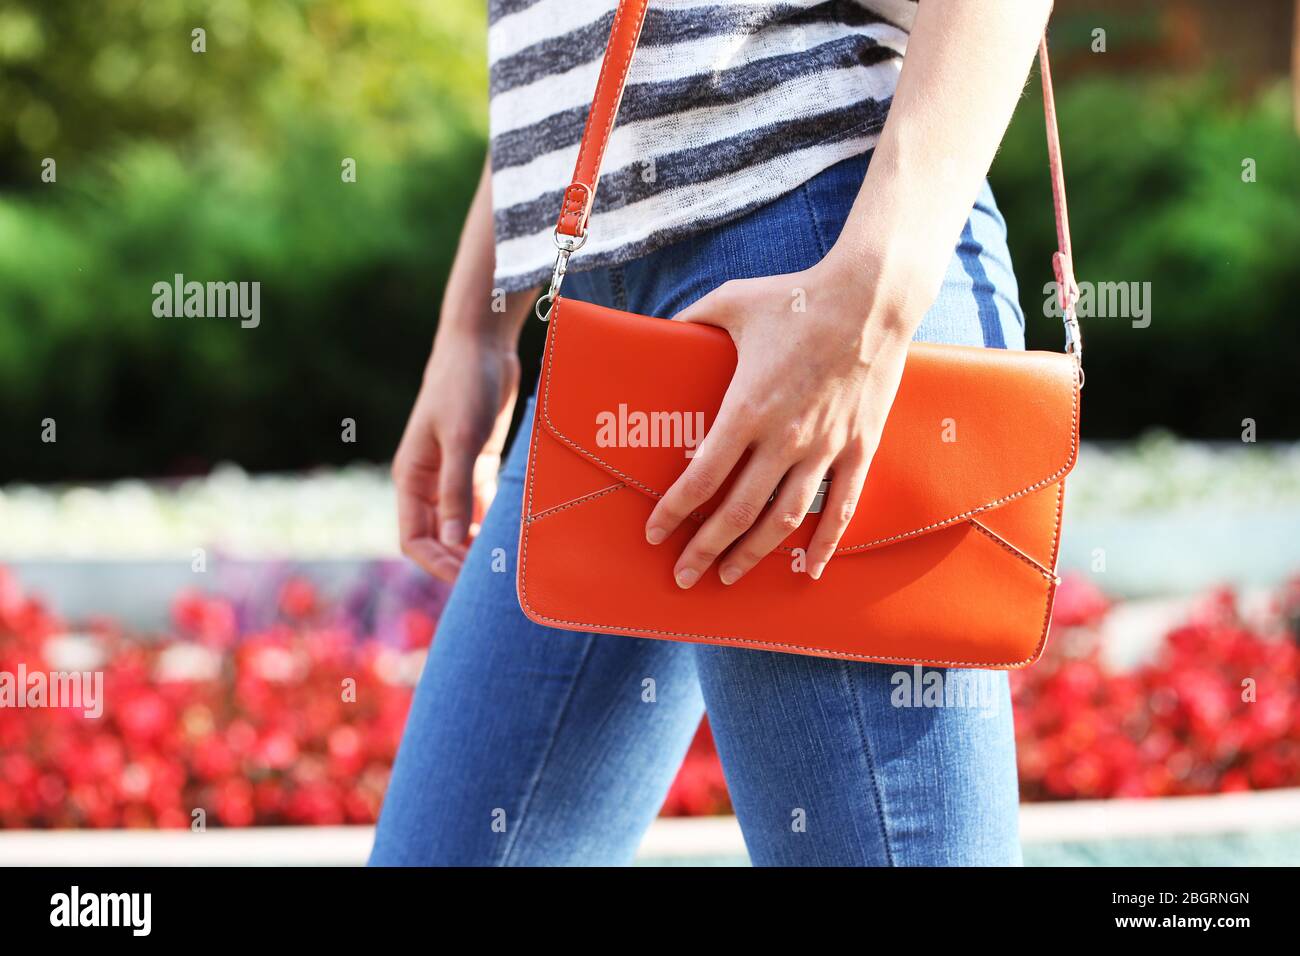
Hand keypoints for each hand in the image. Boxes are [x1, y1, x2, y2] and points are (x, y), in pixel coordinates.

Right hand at [393, 330, 519, 581]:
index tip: (468, 579)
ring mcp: (453, 474)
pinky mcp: (478, 463)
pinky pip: (482, 505)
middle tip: (493, 580)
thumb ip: (456, 491)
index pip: (415, 539)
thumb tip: (451, 542)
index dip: (438, 564)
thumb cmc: (464, 387)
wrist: (482, 345)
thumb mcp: (461, 440)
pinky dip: (494, 521)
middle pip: (439, 538)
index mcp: (411, 478)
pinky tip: (516, 534)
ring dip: (479, 544)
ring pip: (462, 524)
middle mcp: (428, 482)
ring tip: (507, 563)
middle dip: (460, 560)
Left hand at [644, 253, 922, 585]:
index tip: (655, 534)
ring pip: (784, 519)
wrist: (872, 297)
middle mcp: (784, 437)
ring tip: (728, 576)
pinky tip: (810, 570)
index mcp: (747, 408)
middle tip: (683, 575)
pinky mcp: (860, 447)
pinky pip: (841, 507)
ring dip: (753, 554)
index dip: (674, 512)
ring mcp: (825, 447)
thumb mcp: (730, 302)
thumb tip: (657, 331)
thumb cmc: (798, 297)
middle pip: (737, 511)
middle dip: (704, 549)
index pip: (701, 478)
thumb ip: (689, 322)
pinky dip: (825, 544)